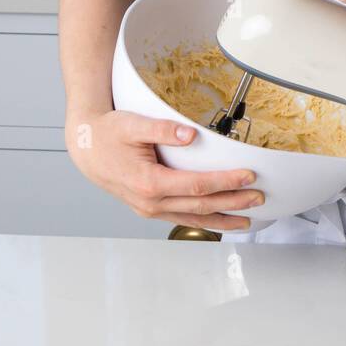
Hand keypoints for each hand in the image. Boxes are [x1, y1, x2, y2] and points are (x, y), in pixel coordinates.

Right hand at [65, 110, 264, 232]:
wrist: (86, 148)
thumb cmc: (109, 134)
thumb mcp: (133, 124)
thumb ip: (163, 129)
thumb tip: (190, 135)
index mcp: (149, 182)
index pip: (197, 185)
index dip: (225, 181)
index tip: (248, 175)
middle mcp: (150, 202)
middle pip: (201, 205)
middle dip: (233, 202)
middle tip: (259, 197)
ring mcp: (150, 209)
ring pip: (193, 218)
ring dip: (222, 219)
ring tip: (247, 219)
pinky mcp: (150, 209)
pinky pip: (182, 218)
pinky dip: (204, 221)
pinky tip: (219, 220)